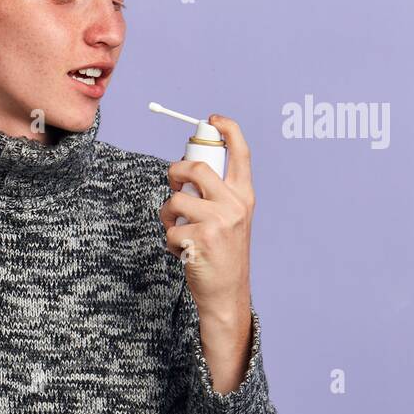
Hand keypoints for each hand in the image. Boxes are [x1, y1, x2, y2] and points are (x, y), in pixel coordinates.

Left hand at [159, 113, 254, 316]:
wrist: (227, 294)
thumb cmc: (223, 253)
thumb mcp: (232, 219)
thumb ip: (217, 194)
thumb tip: (187, 167)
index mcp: (245, 196)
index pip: (241, 153)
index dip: (227, 130)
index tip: (212, 120)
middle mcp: (235, 205)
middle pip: (197, 167)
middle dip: (175, 171)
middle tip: (173, 182)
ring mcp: (218, 222)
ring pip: (175, 200)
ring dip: (168, 215)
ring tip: (178, 230)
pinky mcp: (199, 239)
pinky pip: (169, 228)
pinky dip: (169, 241)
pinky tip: (183, 252)